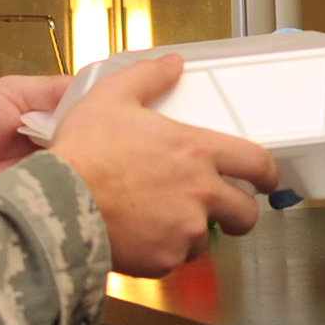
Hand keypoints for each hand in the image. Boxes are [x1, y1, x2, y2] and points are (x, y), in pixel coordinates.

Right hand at [51, 56, 282, 275]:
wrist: (56, 205)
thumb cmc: (83, 152)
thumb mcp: (111, 98)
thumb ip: (147, 78)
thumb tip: (172, 63)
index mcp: (197, 151)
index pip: (258, 164)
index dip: (268, 175)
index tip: (266, 180)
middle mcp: (201, 194)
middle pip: (246, 213)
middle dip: (240, 213)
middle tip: (226, 210)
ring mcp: (185, 231)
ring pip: (206, 238)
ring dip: (193, 231)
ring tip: (163, 220)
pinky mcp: (164, 260)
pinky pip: (174, 258)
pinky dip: (163, 250)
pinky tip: (139, 235)